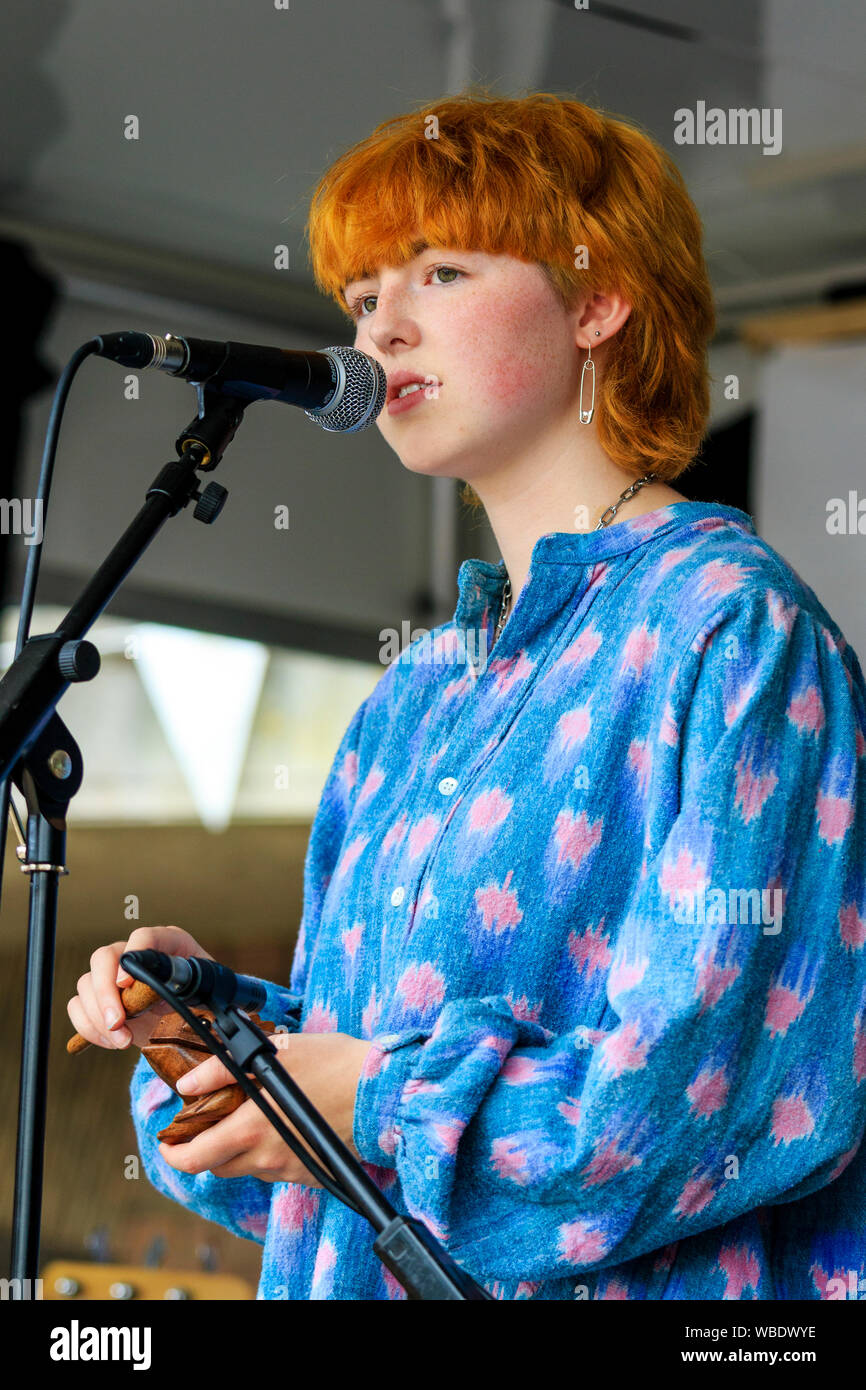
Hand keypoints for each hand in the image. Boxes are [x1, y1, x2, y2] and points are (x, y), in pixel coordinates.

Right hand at [67, 925, 214, 1050]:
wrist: (188, 1015)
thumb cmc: (200, 995)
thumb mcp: (205, 989)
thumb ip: (195, 985)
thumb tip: (185, 990)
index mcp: (166, 942)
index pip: (144, 936)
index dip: (132, 955)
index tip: (127, 984)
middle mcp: (133, 953)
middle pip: (104, 958)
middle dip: (105, 994)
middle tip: (118, 1023)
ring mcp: (112, 974)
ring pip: (86, 984)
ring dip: (98, 1018)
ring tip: (123, 1041)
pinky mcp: (98, 997)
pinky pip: (77, 1006)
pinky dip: (89, 1027)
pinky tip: (112, 1041)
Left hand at [157, 1031, 372, 1186]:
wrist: (383, 1093)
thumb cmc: (332, 1065)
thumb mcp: (274, 1054)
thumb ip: (221, 1071)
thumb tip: (186, 1086)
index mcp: (251, 1131)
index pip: (195, 1160)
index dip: (172, 1154)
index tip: (167, 1140)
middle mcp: (266, 1159)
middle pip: (216, 1167)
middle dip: (203, 1148)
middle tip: (204, 1121)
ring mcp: (289, 1170)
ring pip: (245, 1167)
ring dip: (235, 1148)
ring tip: (245, 1114)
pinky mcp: (308, 1172)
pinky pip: (273, 1168)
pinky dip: (264, 1150)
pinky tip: (277, 1123)